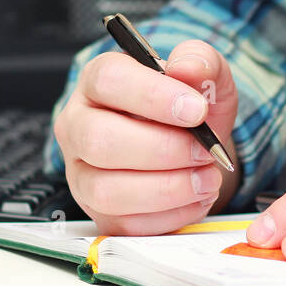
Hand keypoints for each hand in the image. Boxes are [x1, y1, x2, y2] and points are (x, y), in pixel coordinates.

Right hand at [53, 39, 241, 234]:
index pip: (108, 80)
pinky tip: (194, 197)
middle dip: (162, 150)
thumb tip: (188, 67)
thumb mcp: (203, 77)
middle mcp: (79, 125)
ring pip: (107, 190)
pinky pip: (125, 224)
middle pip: (99, 140)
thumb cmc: (186, 111)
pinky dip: (170, 215)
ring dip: (168, 188)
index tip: (196, 110)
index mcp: (98, 81)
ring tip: (206, 177)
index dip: (153, 96)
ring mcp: (82, 173)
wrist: (190, 149)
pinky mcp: (98, 212)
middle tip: (204, 150)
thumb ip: (200, 61)